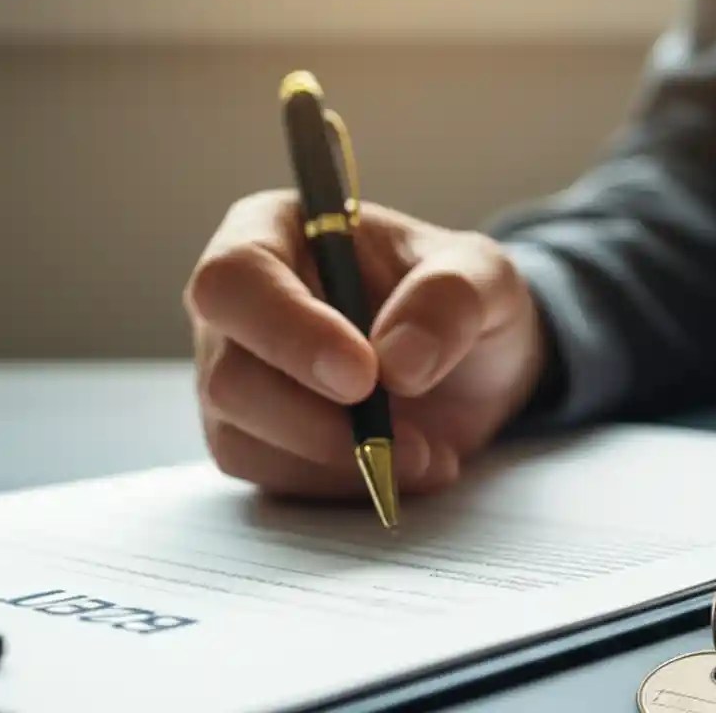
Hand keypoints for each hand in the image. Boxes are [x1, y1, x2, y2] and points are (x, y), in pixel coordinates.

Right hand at [184, 191, 546, 497]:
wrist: (472, 365)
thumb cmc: (459, 299)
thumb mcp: (484, 277)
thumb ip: (450, 299)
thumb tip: (396, 362)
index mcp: (273, 231)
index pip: (235, 279)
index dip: (289, 333)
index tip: (362, 377)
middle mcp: (236, 305)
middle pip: (231, 375)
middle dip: (322, 421)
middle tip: (411, 441)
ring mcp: (236, 375)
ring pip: (244, 437)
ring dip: (340, 461)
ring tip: (427, 455)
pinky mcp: (253, 438)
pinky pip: (272, 479)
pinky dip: (342, 484)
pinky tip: (401, 469)